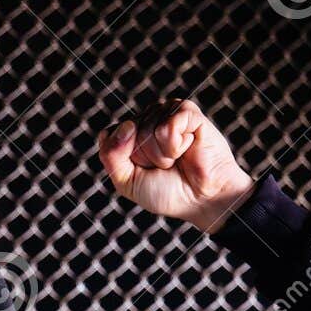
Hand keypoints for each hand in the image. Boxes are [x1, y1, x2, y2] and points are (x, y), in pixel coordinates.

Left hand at [97, 98, 253, 234]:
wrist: (201, 199)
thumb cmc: (167, 191)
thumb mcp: (127, 182)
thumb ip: (111, 155)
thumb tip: (126, 125)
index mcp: (130, 134)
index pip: (110, 136)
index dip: (123, 159)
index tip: (142, 171)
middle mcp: (147, 119)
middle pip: (128, 133)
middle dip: (145, 158)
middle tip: (165, 166)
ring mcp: (167, 113)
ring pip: (147, 129)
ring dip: (162, 154)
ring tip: (177, 159)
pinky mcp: (187, 112)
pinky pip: (168, 125)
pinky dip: (176, 144)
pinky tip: (188, 147)